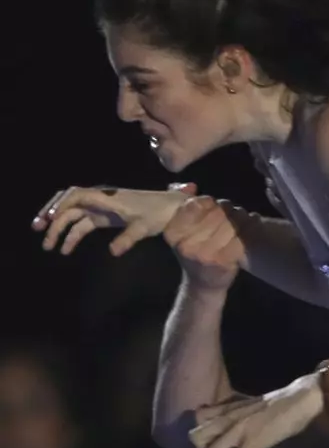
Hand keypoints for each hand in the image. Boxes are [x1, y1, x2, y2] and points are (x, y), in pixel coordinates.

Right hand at [34, 183, 195, 255]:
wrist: (171, 209)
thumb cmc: (158, 214)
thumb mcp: (144, 227)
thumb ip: (128, 238)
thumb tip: (113, 252)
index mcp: (108, 197)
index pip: (78, 196)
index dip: (62, 204)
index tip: (51, 217)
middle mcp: (100, 200)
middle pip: (69, 203)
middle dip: (51, 214)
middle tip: (38, 229)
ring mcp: (101, 208)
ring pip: (73, 216)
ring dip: (58, 228)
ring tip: (48, 246)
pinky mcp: (104, 217)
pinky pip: (83, 225)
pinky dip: (72, 235)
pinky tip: (65, 249)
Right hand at [163, 196, 244, 291]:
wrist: (204, 283)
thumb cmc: (194, 249)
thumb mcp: (181, 228)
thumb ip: (183, 203)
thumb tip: (191, 187)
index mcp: (172, 232)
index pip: (195, 205)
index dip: (208, 202)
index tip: (212, 207)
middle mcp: (186, 244)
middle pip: (216, 213)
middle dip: (226, 210)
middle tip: (231, 213)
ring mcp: (205, 255)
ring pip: (230, 223)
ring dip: (239, 218)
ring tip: (239, 222)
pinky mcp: (223, 262)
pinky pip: (240, 237)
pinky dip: (247, 230)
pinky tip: (247, 231)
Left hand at [190, 373, 324, 447]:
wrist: (299, 400)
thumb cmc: (281, 402)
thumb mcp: (252, 404)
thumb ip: (240, 414)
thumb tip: (240, 427)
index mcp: (229, 407)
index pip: (199, 415)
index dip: (203, 429)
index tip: (216, 436)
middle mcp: (228, 419)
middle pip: (196, 437)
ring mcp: (238, 431)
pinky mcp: (251, 444)